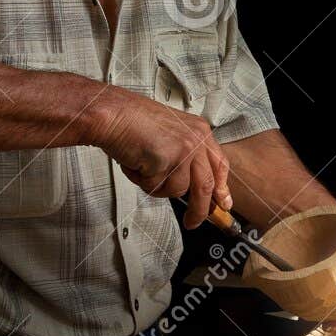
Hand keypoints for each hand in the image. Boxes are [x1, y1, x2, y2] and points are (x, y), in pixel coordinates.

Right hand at [87, 89, 231, 227]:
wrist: (112, 113)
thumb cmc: (133, 122)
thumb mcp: (171, 134)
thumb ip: (186, 156)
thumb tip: (191, 185)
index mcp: (200, 132)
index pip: (219, 165)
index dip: (221, 188)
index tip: (223, 204)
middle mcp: (197, 140)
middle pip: (205, 186)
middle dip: (200, 209)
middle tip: (192, 222)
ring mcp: (184, 151)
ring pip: (177, 189)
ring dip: (155, 185)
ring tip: (142, 164)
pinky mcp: (169, 161)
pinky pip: (156, 186)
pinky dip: (142, 180)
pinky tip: (135, 162)